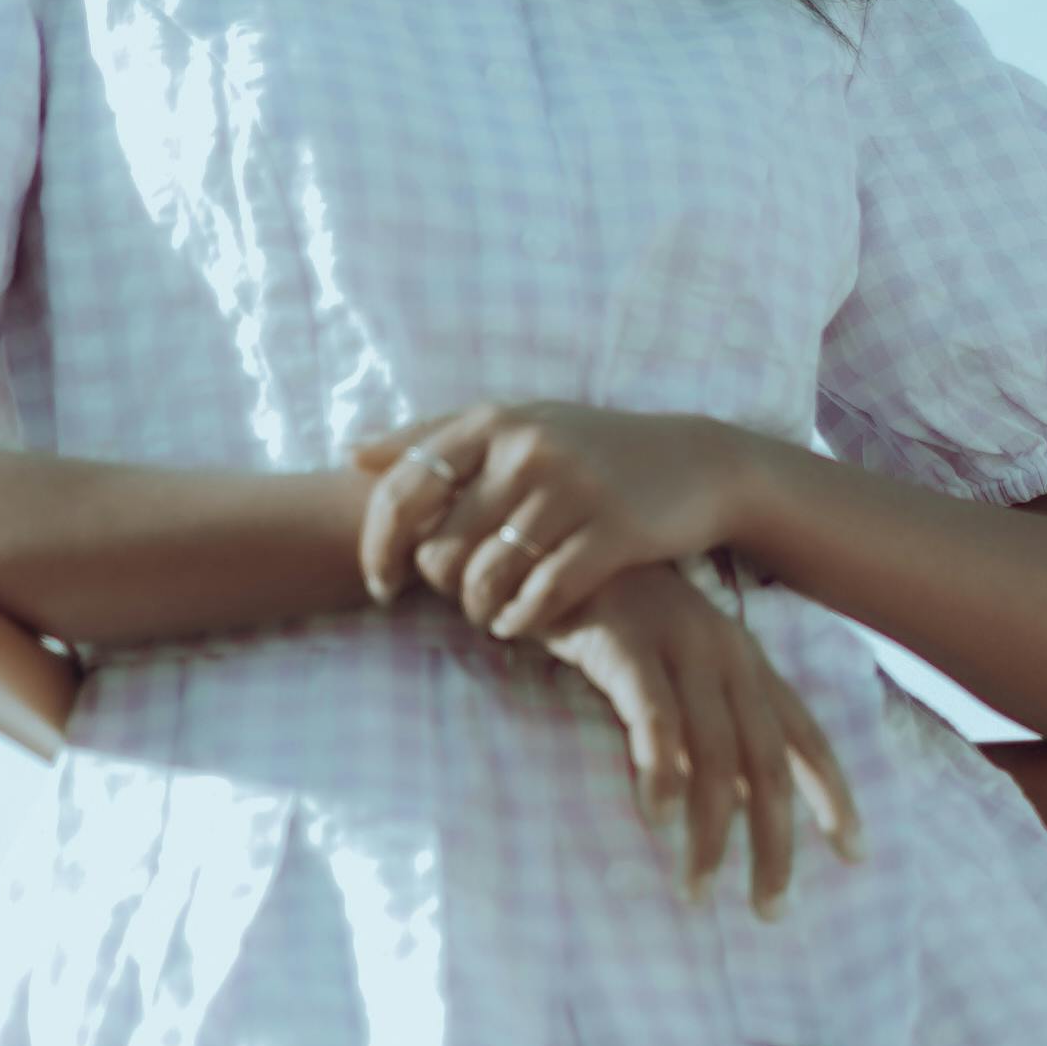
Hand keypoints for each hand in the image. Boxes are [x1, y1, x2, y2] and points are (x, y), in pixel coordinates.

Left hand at [355, 399, 748, 644]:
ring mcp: (572, 488)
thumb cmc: (587, 449)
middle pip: (440, 546)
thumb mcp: (514, 425)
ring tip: (488, 613)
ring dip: (478, 609)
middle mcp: (527, 448)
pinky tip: (519, 623)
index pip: (403, 492)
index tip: (381, 585)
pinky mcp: (614, 531)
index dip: (379, 548)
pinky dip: (521, 619)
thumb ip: (431, 436)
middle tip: (456, 598)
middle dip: (438, 587)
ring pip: (487, 576)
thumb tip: (351, 452)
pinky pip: (543, 595)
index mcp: (492, 421)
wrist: (695, 463)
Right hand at [528, 562, 861, 907]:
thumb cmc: (614, 616)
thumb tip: (726, 798)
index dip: (833, 796)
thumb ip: (706, 721)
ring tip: (698, 889)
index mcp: (746, 662)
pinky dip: (659, 771)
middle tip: (770, 908)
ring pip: (716, 755)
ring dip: (712, 831)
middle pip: (768, 764)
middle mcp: (726, 655)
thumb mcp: (677, 666)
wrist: (553, 543)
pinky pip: (654, 718)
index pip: (805, 737)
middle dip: (775, 842)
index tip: (854, 854)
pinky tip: (656, 819)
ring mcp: (680, 647)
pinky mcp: (627, 645)